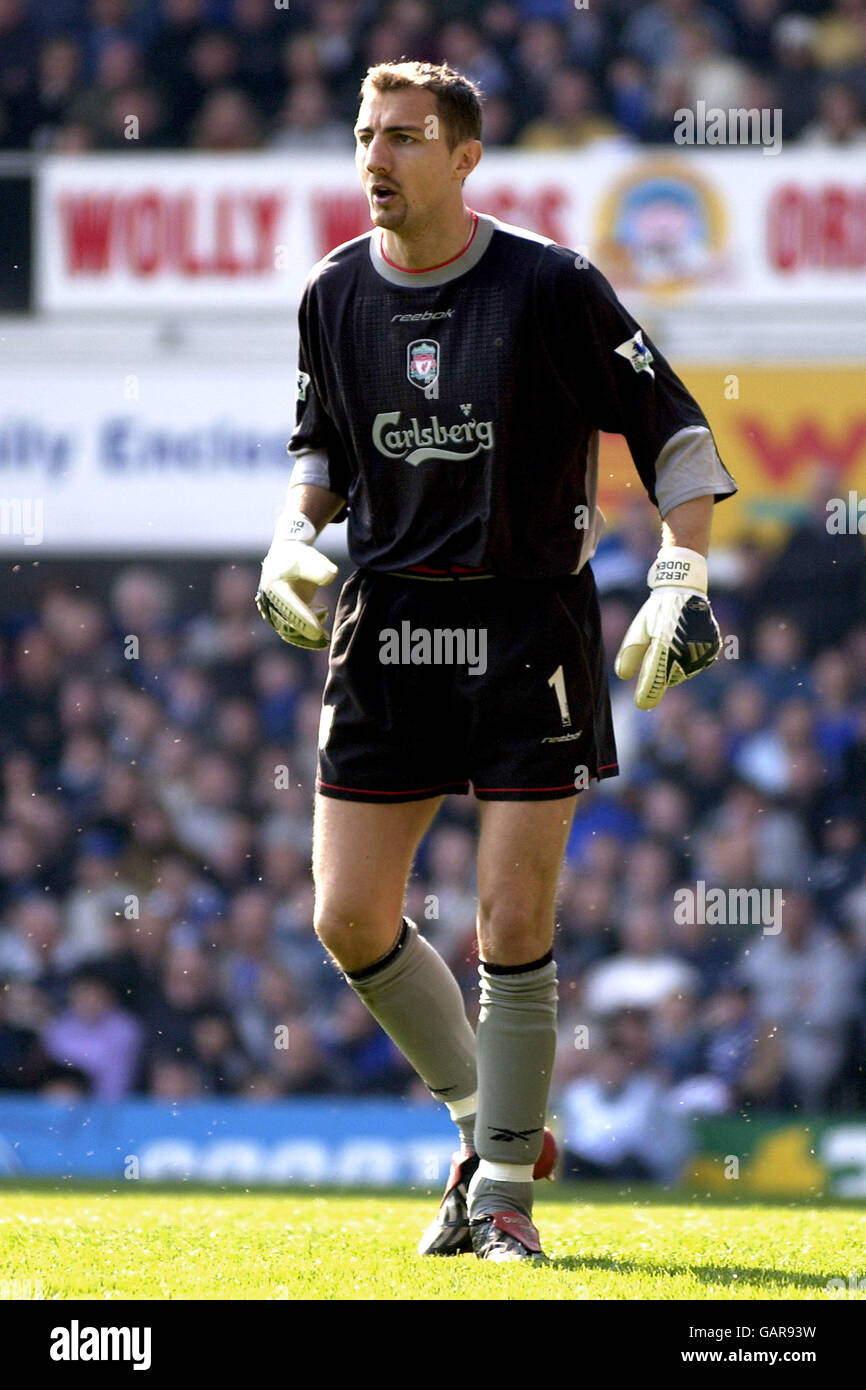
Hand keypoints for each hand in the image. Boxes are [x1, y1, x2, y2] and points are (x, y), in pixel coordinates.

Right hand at [255, 531, 337, 649]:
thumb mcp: (310, 558)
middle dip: (306, 634)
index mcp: (275, 588)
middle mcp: (270, 602)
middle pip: (287, 625)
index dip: (304, 621)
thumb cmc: (300, 556)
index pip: (291, 608)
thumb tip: (330, 577)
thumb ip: (320, 568)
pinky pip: (290, 632)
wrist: (286, 556)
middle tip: (325, 640)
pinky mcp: (280, 616)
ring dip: (306, 639)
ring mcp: (273, 611)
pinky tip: (323, 636)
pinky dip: (304, 637)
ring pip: (288, 632)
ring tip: (326, 640)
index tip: (318, 632)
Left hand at [614, 546, 720, 708]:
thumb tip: (623, 675)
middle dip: (660, 672)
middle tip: (657, 648)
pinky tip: (684, 643)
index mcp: (664, 642)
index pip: (655, 676)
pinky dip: (688, 661)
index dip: (648, 692)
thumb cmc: (656, 611)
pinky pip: (697, 665)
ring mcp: (702, 648)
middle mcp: (686, 647)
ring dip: (674, 667)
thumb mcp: (638, 629)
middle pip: (669, 677)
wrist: (684, 590)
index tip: (642, 704)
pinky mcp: (712, 648)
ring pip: (684, 673)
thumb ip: (630, 653)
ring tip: (671, 642)